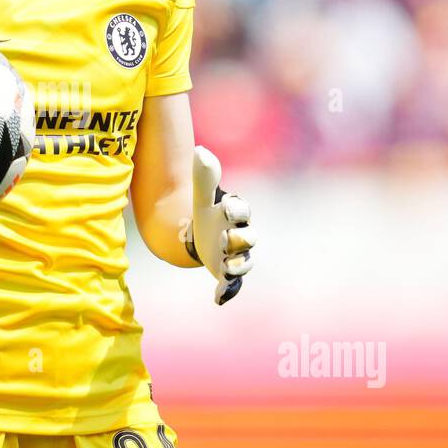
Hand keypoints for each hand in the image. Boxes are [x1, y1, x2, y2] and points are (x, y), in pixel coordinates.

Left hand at [184, 145, 254, 304]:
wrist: (201, 237)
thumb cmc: (207, 213)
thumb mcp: (202, 196)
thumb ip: (203, 176)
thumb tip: (199, 149)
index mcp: (236, 214)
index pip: (242, 209)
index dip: (235, 209)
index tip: (224, 207)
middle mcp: (242, 235)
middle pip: (248, 237)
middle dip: (238, 238)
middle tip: (224, 238)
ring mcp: (236, 256)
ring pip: (244, 261)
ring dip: (237, 264)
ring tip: (226, 267)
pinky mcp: (228, 273)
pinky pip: (234, 285)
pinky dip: (227, 291)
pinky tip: (218, 298)